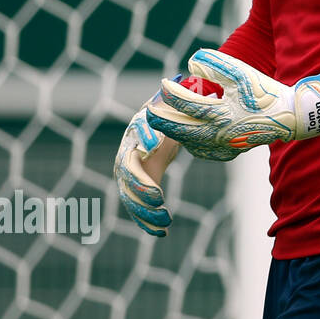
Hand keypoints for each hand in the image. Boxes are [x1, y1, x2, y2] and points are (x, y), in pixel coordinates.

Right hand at [115, 89, 180, 236]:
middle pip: (127, 176)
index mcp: (137, 135)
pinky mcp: (138, 187)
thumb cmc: (171, 113)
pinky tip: (161, 233)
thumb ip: (183, 100)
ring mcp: (130, 173)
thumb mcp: (177, 106)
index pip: (134, 146)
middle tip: (159, 202)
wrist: (160, 124)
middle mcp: (128, 154)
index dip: (141, 155)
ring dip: (144, 212)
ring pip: (130, 197)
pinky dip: (147, 220)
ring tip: (164, 223)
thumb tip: (192, 86)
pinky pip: (137, 206)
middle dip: (141, 190)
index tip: (154, 160)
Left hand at [146, 49, 319, 159]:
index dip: (171, 91)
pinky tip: (194, 137)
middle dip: (162, 120)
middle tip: (150, 112)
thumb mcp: (241, 73)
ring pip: (190, 143)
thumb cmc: (266, 92)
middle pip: (179, 130)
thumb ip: (214, 65)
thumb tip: (191, 65)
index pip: (184, 103)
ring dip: (177, 133)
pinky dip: (195, 144)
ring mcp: (225, 145)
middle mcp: (218, 134)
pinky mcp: (232, 151)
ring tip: (170, 122)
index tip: (164, 83)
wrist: (292, 116)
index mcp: (219, 113)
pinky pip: (206, 151)